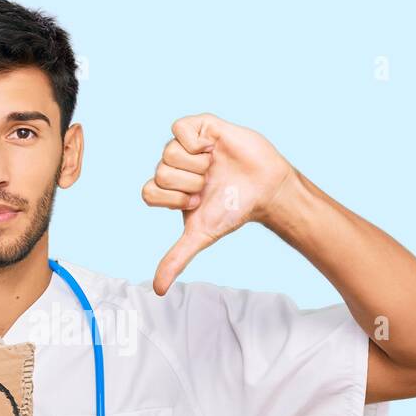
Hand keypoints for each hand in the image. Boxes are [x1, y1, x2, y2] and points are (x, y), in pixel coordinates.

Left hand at [141, 113, 296, 294]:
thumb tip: (157, 289)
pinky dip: (195, 142)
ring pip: (168, 152)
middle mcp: (174, 166)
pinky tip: (212, 149)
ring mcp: (186, 145)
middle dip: (188, 185)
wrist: (266, 190)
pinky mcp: (201, 126)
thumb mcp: (201, 235)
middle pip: (160, 172)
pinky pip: (179, 128)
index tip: (196, 202)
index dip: (173, 200)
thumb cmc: (234, 210)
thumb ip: (176, 258)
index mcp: (169, 189)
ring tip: (214, 168)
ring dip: (196, 167)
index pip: (149, 192)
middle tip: (208, 185)